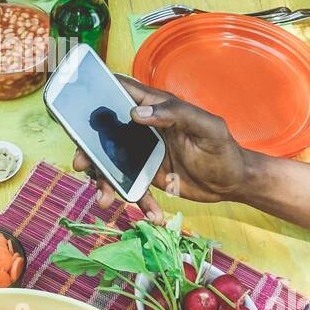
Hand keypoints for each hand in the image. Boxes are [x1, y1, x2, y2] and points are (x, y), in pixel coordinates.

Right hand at [74, 77, 249, 220]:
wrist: (234, 184)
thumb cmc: (224, 149)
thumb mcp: (208, 127)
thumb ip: (176, 114)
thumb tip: (137, 114)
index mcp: (157, 108)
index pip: (122, 92)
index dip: (98, 93)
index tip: (75, 106)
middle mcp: (145, 128)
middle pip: (107, 133)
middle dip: (89, 149)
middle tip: (81, 165)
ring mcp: (144, 153)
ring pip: (113, 164)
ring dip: (105, 182)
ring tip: (105, 200)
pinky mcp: (148, 175)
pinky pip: (133, 187)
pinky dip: (137, 202)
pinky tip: (152, 216)